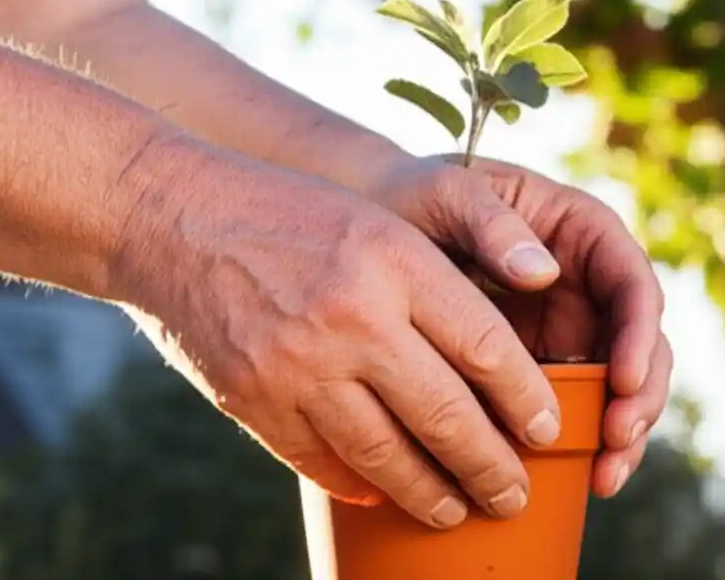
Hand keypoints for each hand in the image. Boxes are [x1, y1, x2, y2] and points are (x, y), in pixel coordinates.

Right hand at [110, 136, 562, 528]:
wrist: (174, 217)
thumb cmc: (298, 216)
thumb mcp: (386, 222)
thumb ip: (457, 275)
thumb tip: (523, 340)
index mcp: (397, 263)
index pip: (487, 349)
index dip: (528, 401)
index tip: (549, 430)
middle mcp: (352, 316)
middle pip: (446, 415)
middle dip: (493, 467)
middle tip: (515, 494)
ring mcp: (298, 365)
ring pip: (387, 455)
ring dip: (434, 493)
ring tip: (460, 508)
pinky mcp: (254, 400)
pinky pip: (323, 462)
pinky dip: (363, 484)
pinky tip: (388, 493)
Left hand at [366, 156, 672, 497]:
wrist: (366, 229)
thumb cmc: (412, 197)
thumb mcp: (448, 194)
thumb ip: (492, 223)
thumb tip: (544, 272)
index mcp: (582, 234)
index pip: (632, 283)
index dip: (640, 333)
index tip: (624, 378)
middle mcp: (587, 286)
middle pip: (640, 345)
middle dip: (639, 398)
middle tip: (617, 443)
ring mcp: (567, 330)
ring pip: (617, 388)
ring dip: (621, 435)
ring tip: (602, 478)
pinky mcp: (539, 370)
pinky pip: (572, 410)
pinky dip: (580, 447)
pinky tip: (575, 482)